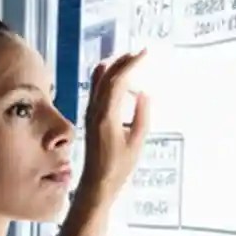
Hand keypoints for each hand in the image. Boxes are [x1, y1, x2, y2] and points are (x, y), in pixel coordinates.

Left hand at [77, 51, 150, 206]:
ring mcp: (90, 113)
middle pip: (106, 76)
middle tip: (139, 52)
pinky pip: (97, 90)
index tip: (145, 53)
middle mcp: (95, 111)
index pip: (118, 81)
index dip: (131, 64)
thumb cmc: (119, 167)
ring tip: (128, 58)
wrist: (97, 182)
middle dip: (123, 61)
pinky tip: (117, 78)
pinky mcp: (90, 118)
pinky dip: (107, 78)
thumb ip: (141, 116)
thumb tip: (142, 93)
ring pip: (98, 81)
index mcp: (107, 116)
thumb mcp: (137, 142)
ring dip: (113, 66)